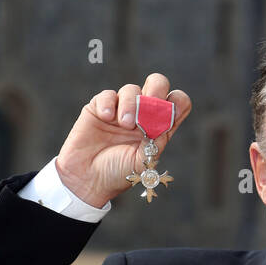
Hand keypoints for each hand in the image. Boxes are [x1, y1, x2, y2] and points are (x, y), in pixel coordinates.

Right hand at [54, 73, 191, 208]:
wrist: (88, 180)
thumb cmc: (118, 174)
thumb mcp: (143, 162)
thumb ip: (156, 141)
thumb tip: (166, 116)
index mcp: (158, 127)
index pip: (176, 103)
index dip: (177, 103)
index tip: (169, 115)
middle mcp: (142, 115)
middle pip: (157, 84)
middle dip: (157, 89)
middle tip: (152, 101)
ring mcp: (121, 109)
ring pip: (132, 89)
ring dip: (131, 104)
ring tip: (125, 124)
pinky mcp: (99, 108)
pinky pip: (108, 95)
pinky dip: (109, 103)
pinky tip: (106, 117)